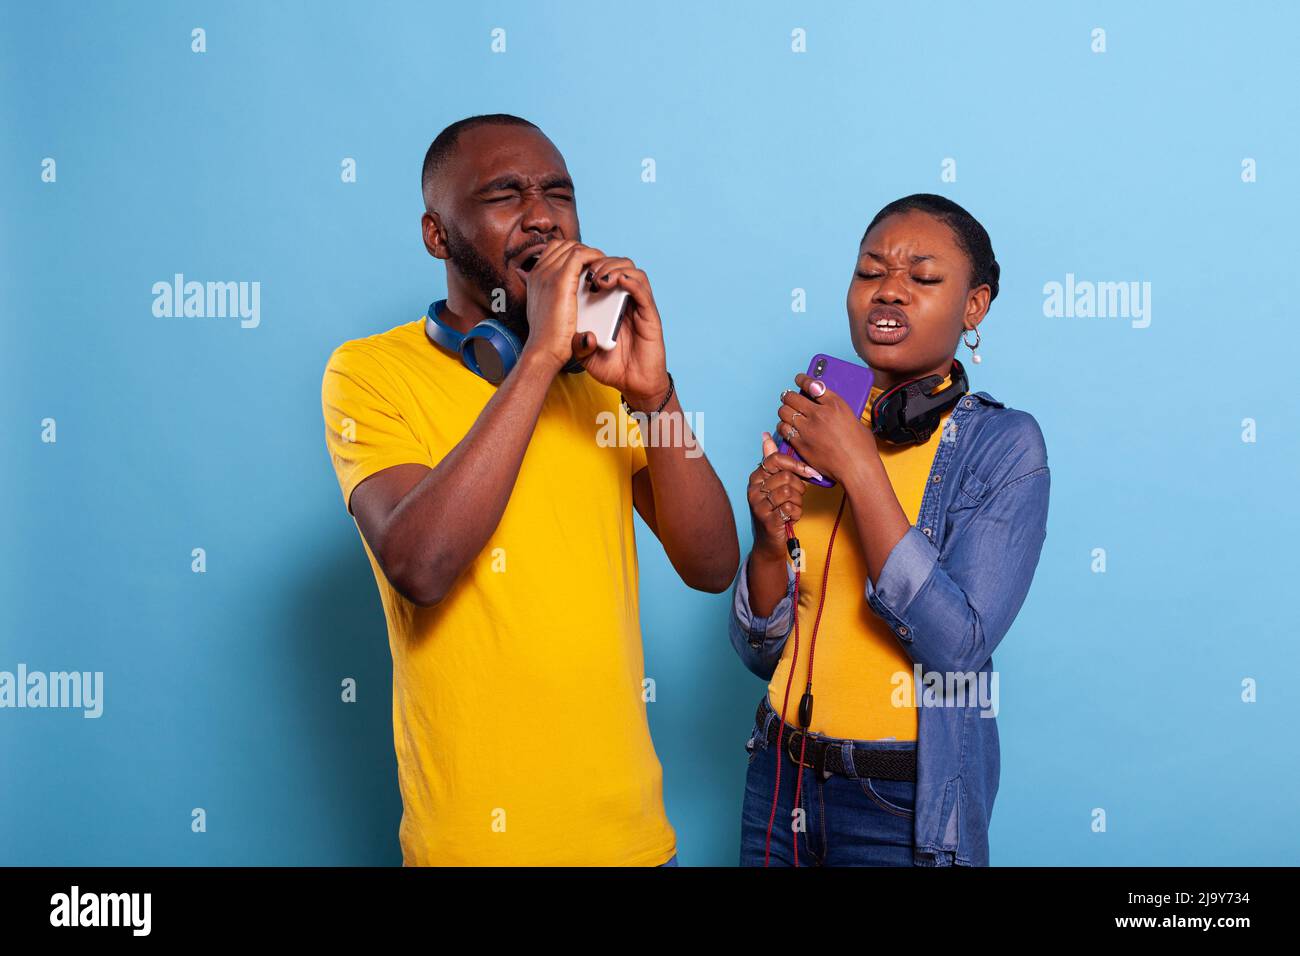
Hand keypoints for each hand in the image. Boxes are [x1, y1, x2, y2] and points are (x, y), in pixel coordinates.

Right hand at [514, 240, 609, 370]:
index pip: (554, 251)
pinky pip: (581, 254)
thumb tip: (566, 299)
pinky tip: (603, 272)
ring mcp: (547, 274)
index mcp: (534, 278)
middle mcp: (538, 272)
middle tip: (599, 268)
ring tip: (603, 270)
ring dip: (591, 254)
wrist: (544, 352)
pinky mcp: (560, 280)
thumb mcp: (549, 314)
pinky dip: (595, 258)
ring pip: (573, 246)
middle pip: (564, 245)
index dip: (573, 254)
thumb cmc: (549, 340)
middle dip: (584, 251)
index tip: (589, 268)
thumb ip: (554, 301)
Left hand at [568, 257, 668, 407]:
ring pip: (631, 270)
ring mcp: (638, 306)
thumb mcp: (583, 353)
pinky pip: (643, 290)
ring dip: (614, 268)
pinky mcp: (649, 315)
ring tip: (599, 280)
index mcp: (607, 303)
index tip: (574, 270)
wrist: (632, 384)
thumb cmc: (611, 367)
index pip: (602, 271)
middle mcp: (624, 300)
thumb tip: (579, 329)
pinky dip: (631, 281)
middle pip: (617, 264)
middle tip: (587, 274)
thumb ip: (577, 340)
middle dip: (600, 262)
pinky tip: (617, 283)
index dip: (590, 263)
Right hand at [747, 431, 819, 558]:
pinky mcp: (767, 519)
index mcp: (756, 477)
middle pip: (786, 477)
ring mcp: (758, 505)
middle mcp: (753, 489)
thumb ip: (772, 461)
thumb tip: (765, 435)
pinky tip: (791, 517)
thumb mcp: (774, 484)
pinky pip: (790, 508)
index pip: (776, 460)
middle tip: (796, 497)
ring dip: (797, 502)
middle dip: (798, 488)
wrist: (769, 541)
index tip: (811, 473)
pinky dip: (796, 513)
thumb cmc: (776, 509)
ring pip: (789, 492)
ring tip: (791, 508)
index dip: (797, 466)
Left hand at [773, 372, 877, 482]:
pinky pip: (783, 430)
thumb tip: (831, 410)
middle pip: (792, 397)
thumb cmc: (862, 448)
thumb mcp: (854, 420)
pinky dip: (783, 427)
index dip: (802, 379)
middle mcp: (819, 414)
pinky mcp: (801, 444)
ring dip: (784, 411)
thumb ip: (839, 412)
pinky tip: (786, 427)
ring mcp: (808, 429)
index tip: (798, 379)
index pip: (812, 384)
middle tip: (788, 398)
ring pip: (784, 412)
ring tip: (787, 412)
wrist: (857, 468)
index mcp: (835, 404)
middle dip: (788, 396)